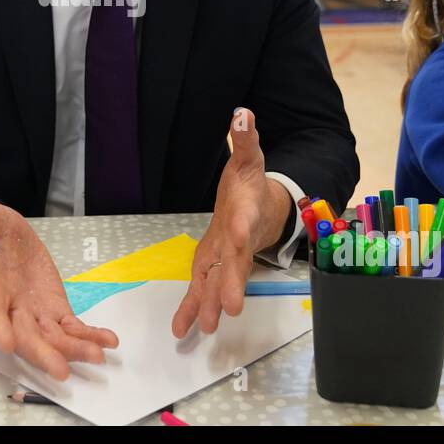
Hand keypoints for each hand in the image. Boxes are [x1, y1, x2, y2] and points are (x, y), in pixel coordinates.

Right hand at [0, 201, 117, 380]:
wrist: (7, 240)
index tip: (7, 343)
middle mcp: (12, 313)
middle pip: (26, 338)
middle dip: (44, 354)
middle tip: (60, 369)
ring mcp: (36, 315)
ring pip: (54, 339)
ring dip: (74, 349)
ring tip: (96, 355)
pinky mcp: (56, 311)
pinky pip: (73, 328)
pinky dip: (89, 336)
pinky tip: (108, 342)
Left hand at [172, 108, 291, 338]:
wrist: (261, 211)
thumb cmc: (250, 185)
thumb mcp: (248, 158)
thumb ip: (245, 139)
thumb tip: (242, 113)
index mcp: (245, 214)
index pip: (245, 222)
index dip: (243, 230)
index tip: (241, 238)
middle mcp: (238, 242)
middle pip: (236, 264)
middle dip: (233, 285)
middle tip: (231, 307)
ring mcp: (226, 259)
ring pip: (220, 284)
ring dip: (213, 304)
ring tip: (207, 326)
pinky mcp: (212, 269)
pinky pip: (202, 291)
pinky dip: (191, 310)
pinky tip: (182, 330)